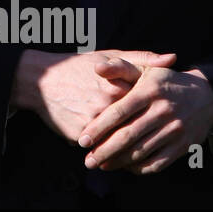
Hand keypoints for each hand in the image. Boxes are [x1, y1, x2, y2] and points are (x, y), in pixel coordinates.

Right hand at [12, 49, 177, 143]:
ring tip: (139, 150)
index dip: (155, 112)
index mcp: (118, 85)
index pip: (148, 106)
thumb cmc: (77, 67)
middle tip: (157, 138)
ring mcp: (93, 121)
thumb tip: (173, 59)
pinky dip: (108, 152)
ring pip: (119, 141)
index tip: (164, 116)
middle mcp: (107, 104)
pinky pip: (100, 147)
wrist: (39, 81)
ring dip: (129, 148)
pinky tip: (115, 154)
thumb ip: (142, 59)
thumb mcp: (108, 56)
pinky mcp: (80, 135)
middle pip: (136, 126)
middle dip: (146, 133)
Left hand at [79, 67, 212, 174]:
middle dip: (104, 151)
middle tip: (88, 161)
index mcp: (149, 91)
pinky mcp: (183, 146)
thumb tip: (97, 68)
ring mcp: (175, 130)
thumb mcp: (144, 69)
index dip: (98, 128)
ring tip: (102, 165)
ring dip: (118, 162)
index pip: (119, 112)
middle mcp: (163, 111)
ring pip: (141, 152)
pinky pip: (158, 163)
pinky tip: (126, 167)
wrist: (205, 96)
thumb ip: (119, 67)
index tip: (83, 140)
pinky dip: (140, 168)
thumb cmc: (164, 82)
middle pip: (128, 136)